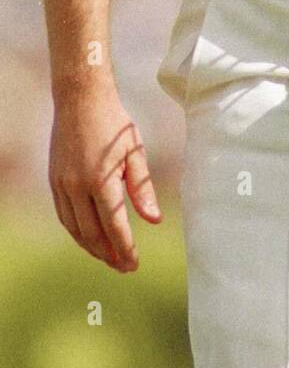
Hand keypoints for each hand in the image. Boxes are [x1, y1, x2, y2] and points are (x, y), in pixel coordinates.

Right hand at [49, 77, 161, 272]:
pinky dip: (77, 232)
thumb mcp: (135, 152)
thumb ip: (143, 188)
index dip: (124, 248)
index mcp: (100, 179)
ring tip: (110, 258)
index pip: (113, 226)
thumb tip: (154, 220)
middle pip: (92, 234)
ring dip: (92, 248)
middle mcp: (77, 186)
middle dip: (109, 254)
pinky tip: (90, 238)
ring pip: (75, 229)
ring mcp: (62, 184)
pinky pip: (64, 216)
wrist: (80, 100)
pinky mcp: (54, 181)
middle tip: (125, 267)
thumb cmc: (114, 124)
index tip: (134, 264)